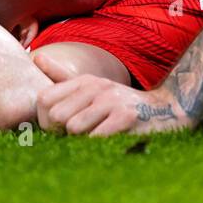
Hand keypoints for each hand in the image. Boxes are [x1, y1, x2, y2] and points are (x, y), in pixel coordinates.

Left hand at [32, 54, 192, 135]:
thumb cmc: (120, 104)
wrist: (167, 110)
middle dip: (62, 133)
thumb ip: (60, 76)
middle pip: (56, 117)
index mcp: (84, 80)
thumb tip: (35, 57)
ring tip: (96, 137)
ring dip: (82, 140)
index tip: (60, 129)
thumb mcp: (91, 85)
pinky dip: (99, 146)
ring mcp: (112, 101)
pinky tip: (109, 142)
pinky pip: (95, 138)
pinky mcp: (126, 118)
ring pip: (74, 128)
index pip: (43, 100)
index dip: (45, 121)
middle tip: (79, 137)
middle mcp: (96, 86)